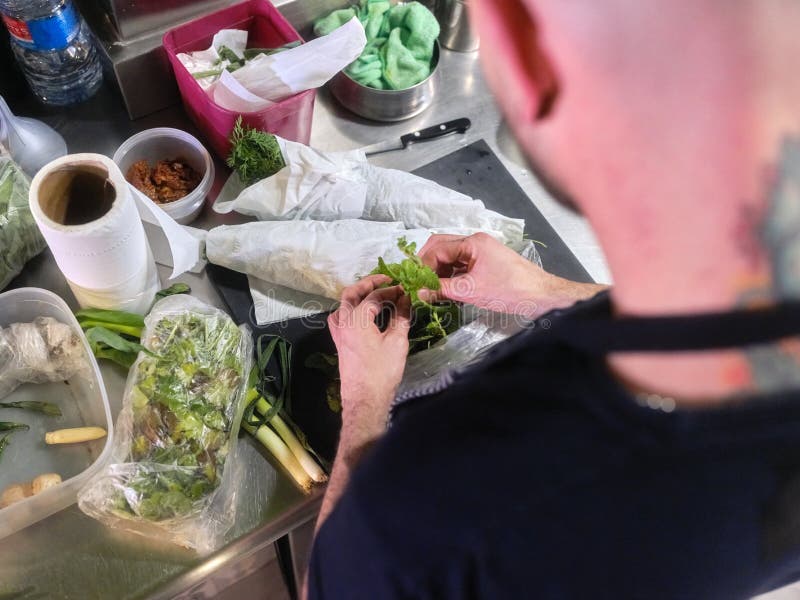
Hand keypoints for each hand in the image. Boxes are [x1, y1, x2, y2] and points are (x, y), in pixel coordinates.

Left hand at [328, 274, 410, 449]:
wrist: (365, 400)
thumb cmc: (382, 372)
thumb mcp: (396, 342)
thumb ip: (401, 317)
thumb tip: (406, 299)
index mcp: (356, 320)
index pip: (374, 296)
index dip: (390, 290)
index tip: (405, 289)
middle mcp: (343, 322)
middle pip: (351, 294)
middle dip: (369, 284)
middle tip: (386, 280)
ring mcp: (338, 333)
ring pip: (343, 305)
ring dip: (358, 295)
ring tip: (375, 294)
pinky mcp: (340, 343)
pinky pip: (341, 318)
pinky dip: (352, 309)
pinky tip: (364, 314)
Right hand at [419, 233, 606, 316]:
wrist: (541, 295)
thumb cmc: (510, 290)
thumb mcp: (472, 291)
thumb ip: (442, 288)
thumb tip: (418, 291)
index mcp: (472, 242)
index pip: (437, 248)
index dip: (422, 265)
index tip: (413, 282)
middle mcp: (475, 242)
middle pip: (441, 247)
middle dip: (426, 264)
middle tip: (416, 282)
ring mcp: (481, 252)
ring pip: (450, 256)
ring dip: (437, 270)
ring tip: (428, 288)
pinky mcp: (485, 263)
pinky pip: (460, 264)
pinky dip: (449, 274)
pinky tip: (444, 288)